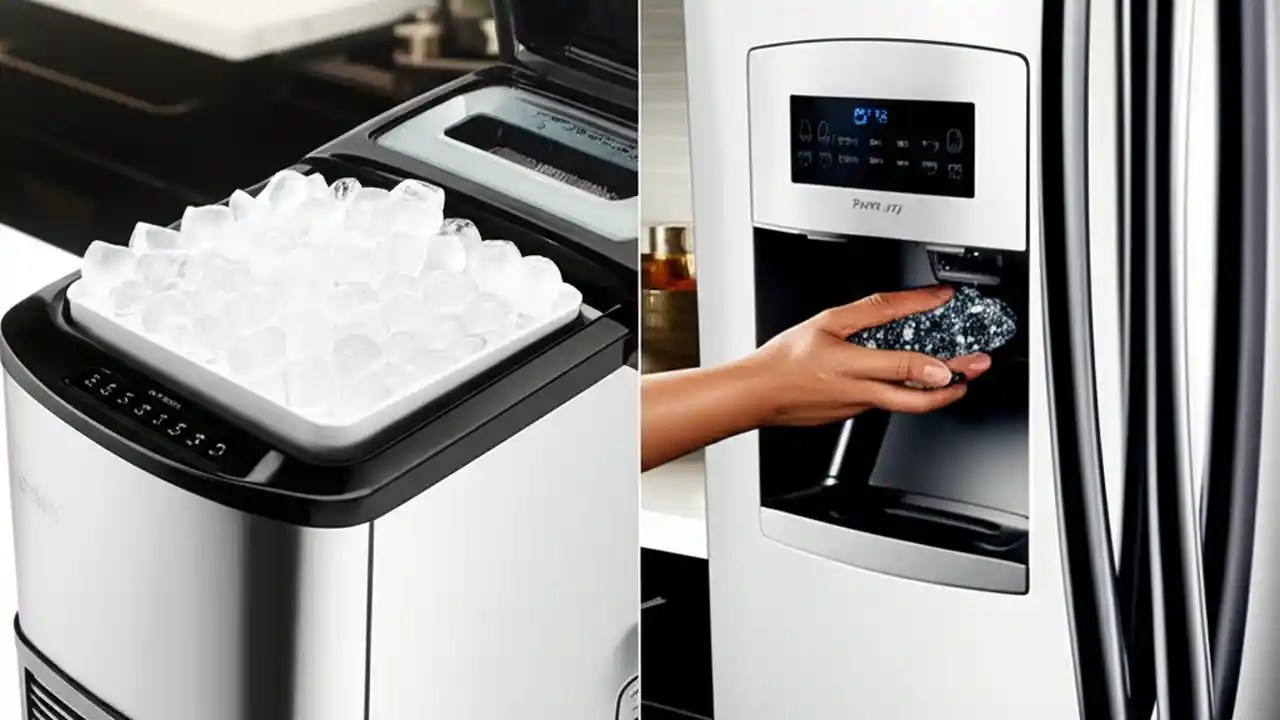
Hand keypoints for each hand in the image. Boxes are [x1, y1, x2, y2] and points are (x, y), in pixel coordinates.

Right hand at [738, 285, 991, 425]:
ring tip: (954, 375)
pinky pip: (885, 402)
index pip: (905, 366)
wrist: (758, 393)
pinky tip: (909, 377)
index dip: (939, 361)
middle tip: (975, 371)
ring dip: (934, 390)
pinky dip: (904, 391)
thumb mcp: (828, 320)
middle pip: (918, 400)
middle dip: (954, 387)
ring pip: (905, 403)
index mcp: (853, 366)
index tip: (965, 351)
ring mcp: (858, 408)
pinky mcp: (852, 415)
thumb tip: (912, 303)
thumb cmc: (786, 358)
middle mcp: (860, 393)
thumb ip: (875, 311)